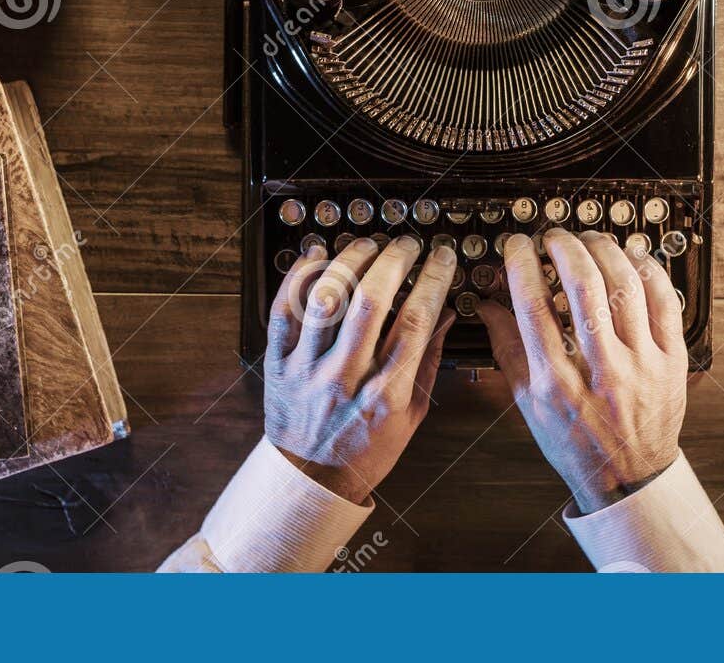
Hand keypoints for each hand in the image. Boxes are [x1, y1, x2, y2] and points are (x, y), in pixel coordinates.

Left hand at [263, 235, 456, 504]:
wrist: (311, 479)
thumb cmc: (367, 449)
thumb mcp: (412, 414)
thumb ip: (430, 361)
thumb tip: (446, 312)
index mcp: (386, 394)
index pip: (416, 322)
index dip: (432, 280)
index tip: (441, 257)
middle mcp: (345, 379)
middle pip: (371, 303)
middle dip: (394, 261)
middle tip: (406, 245)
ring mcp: (307, 371)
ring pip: (326, 300)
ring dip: (350, 261)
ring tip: (367, 246)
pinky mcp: (278, 365)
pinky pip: (283, 312)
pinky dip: (299, 278)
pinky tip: (318, 257)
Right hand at [477, 229, 687, 513]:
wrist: (631, 475)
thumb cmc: (576, 442)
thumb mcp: (529, 404)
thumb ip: (508, 349)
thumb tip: (487, 304)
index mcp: (558, 384)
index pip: (534, 308)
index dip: (523, 265)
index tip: (518, 246)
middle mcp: (602, 372)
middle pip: (584, 287)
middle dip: (565, 247)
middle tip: (554, 236)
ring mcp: (642, 364)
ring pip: (625, 286)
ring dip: (604, 250)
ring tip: (589, 240)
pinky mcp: (671, 360)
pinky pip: (664, 301)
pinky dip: (647, 270)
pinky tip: (630, 257)